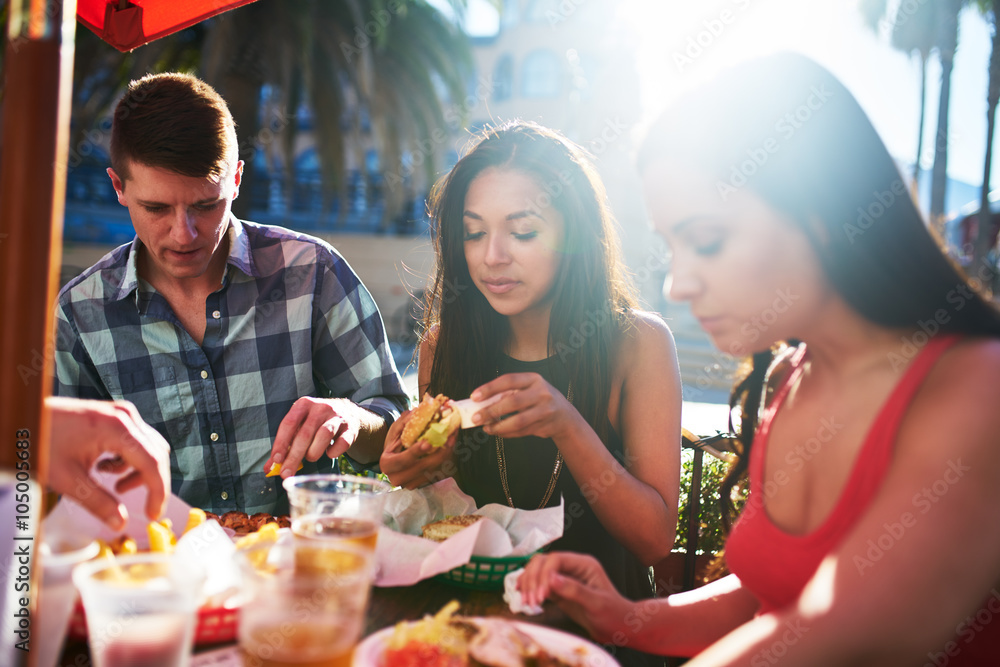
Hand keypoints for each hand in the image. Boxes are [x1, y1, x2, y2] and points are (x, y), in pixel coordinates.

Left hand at [46, 397, 170, 529]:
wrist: (26, 418)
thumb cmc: (42, 443)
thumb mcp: (68, 479)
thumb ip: (98, 502)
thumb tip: (120, 523)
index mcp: (117, 428)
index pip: (152, 462)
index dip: (158, 491)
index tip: (154, 514)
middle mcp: (126, 417)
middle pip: (157, 453)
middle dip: (151, 483)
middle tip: (144, 507)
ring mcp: (122, 414)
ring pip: (148, 447)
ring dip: (139, 471)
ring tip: (116, 487)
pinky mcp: (116, 417)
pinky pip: (136, 441)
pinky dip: (129, 461)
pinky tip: (105, 468)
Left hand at [266, 397, 359, 478]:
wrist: (348, 413)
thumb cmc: (317, 423)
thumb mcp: (300, 426)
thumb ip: (285, 446)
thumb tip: (269, 468)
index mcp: (304, 404)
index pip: (289, 423)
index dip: (281, 443)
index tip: (276, 460)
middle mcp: (320, 407)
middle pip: (305, 433)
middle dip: (294, 456)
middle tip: (287, 473)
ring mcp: (337, 416)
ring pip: (324, 435)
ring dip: (314, 452)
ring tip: (310, 458)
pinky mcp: (351, 427)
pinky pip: (343, 442)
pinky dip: (334, 452)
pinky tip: (329, 453)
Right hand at [379, 408, 457, 488]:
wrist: (395, 457)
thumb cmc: (395, 442)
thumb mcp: (396, 430)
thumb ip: (405, 422)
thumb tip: (417, 412)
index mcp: (387, 464)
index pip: (401, 460)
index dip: (414, 452)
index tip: (427, 443)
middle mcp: (397, 478)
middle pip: (420, 468)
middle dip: (437, 453)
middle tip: (448, 439)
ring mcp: (410, 483)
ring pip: (431, 471)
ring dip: (445, 455)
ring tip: (452, 439)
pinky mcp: (422, 484)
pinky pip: (436, 473)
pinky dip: (445, 460)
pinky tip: (450, 447)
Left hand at [471, 373, 579, 440]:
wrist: (564, 416)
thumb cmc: (538, 399)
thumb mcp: (528, 389)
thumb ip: (509, 393)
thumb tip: (481, 402)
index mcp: (534, 379)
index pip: (509, 380)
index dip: (490, 388)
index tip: (474, 396)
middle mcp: (542, 393)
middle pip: (513, 402)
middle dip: (491, 411)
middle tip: (475, 417)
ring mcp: (545, 410)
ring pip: (518, 421)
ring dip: (498, 426)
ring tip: (486, 428)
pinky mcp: (545, 426)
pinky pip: (521, 432)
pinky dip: (506, 433)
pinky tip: (497, 432)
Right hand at [518, 552, 635, 643]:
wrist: (618, 627)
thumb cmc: (613, 614)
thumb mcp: (597, 603)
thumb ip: (575, 590)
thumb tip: (551, 580)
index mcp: (584, 564)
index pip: (556, 559)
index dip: (544, 575)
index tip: (541, 595)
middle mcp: (572, 566)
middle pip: (543, 562)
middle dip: (533, 580)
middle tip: (531, 601)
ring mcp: (564, 577)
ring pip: (537, 570)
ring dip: (528, 583)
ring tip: (526, 601)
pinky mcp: (558, 589)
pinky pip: (539, 583)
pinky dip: (529, 587)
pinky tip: (523, 595)